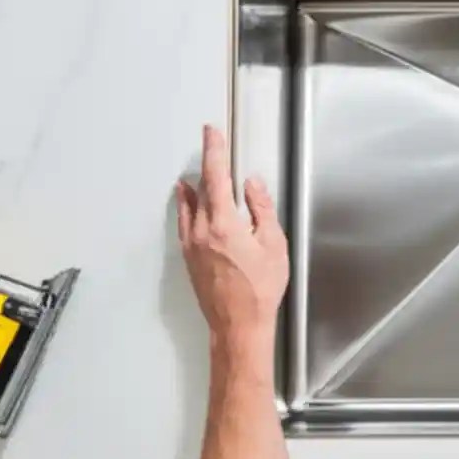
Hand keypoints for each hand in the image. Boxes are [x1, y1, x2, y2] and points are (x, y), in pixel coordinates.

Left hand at [175, 126, 288, 377]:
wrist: (238, 325)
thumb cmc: (260, 290)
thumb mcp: (274, 245)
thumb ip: (262, 210)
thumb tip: (252, 185)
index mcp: (224, 224)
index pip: (216, 177)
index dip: (215, 151)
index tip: (212, 133)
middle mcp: (201, 231)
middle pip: (201, 187)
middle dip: (208, 164)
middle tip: (212, 145)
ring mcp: (191, 244)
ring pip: (189, 204)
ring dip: (196, 184)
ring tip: (197, 170)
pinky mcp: (188, 257)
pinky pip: (184, 221)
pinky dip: (186, 204)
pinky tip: (186, 199)